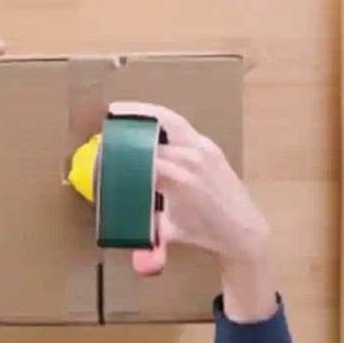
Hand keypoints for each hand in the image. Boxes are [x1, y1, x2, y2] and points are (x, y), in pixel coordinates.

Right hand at [109, 101, 276, 322]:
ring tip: (119, 110)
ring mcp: (203, 148)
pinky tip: (145, 117)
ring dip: (142, 114)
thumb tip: (115, 223)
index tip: (101, 155)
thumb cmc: (204, 233)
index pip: (142, 159)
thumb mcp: (168, 230)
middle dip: (127, 132)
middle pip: (152, 135)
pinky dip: (159, 118)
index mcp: (178, 180)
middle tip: (106, 127)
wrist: (242, 229)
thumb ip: (142, 223)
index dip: (119, 156)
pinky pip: (180, 125)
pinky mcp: (209, 146)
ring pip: (168, 120)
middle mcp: (190, 159)